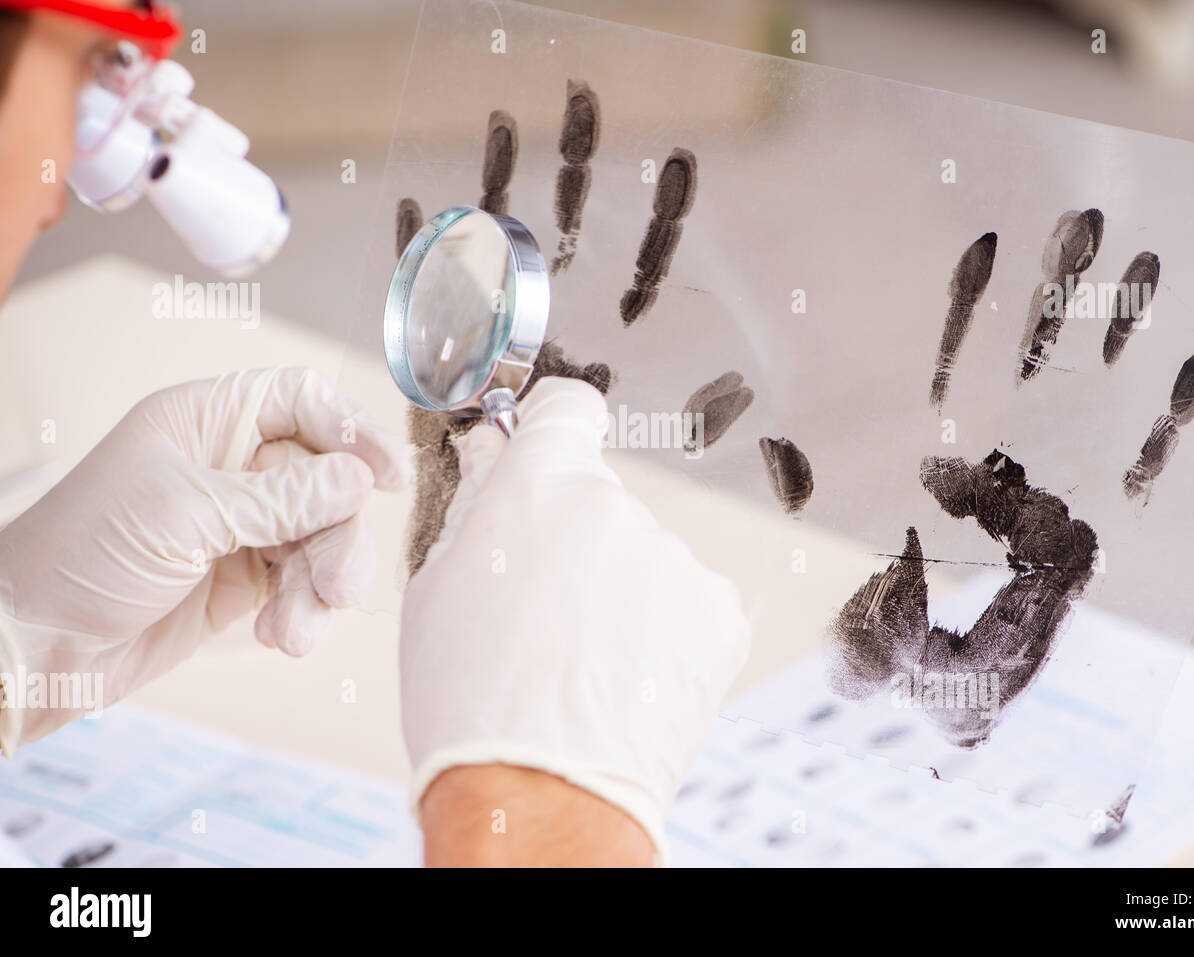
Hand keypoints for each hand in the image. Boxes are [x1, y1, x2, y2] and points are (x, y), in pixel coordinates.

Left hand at [0, 367, 408, 751]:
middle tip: (339, 587)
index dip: (351, 432)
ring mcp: (239, 524)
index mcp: (207, 421)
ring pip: (321, 538)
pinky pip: (301, 585)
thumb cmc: (84, 555)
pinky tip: (278, 637)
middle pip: (326, 480)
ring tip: (298, 631)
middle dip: (337, 536)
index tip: (387, 477)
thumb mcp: (188, 515)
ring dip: (320, 586)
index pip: (302, 402)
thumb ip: (283, 499)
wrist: (36, 647)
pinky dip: (301, 613)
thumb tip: (359, 481)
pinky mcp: (242, 579)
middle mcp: (230, 466)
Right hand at [400, 377, 750, 862]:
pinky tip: (627, 679)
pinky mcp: (720, 614)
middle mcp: (616, 508)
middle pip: (601, 503)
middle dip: (577, 541)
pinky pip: (687, 603)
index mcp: (539, 487)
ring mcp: (676, 561)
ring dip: (623, 593)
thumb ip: (478, 505)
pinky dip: (665, 634)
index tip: (551, 448)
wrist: (539, 799)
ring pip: (645, 559)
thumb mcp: (436, 589)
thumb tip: (497, 452)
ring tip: (584, 664)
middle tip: (546, 614)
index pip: (568, 409)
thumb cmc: (473, 706)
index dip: (554, 429)